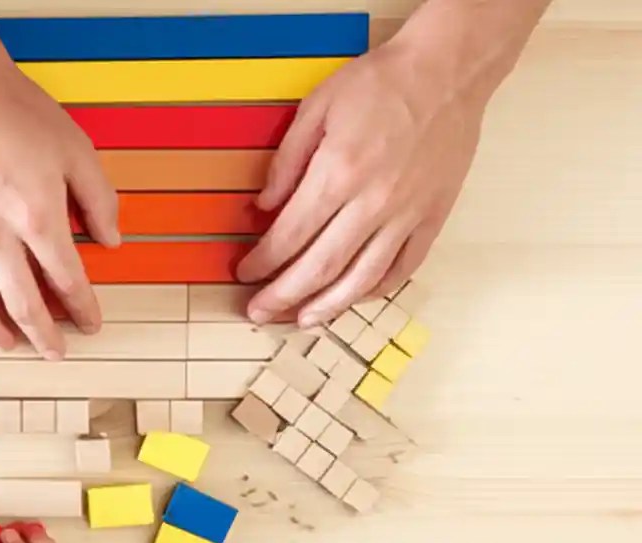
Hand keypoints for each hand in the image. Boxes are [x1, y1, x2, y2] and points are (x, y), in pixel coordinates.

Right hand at [0, 55, 120, 359]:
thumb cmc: (18, 112)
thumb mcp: (76, 150)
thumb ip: (99, 199)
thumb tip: (110, 242)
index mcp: (38, 218)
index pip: (67, 280)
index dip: (83, 308)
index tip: (91, 324)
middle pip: (23, 304)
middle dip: (44, 335)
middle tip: (56, 352)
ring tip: (10, 346)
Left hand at [238, 37, 485, 326]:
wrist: (447, 71)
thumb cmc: (381, 84)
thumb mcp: (317, 108)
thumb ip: (286, 162)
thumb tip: (264, 206)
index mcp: (338, 174)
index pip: (289, 235)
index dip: (262, 262)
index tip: (244, 273)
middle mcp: (373, 203)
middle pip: (320, 268)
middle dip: (283, 296)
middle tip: (260, 312)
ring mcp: (406, 215)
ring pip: (361, 279)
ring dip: (327, 306)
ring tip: (302, 320)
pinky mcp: (432, 218)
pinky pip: (403, 268)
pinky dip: (376, 289)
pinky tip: (353, 296)